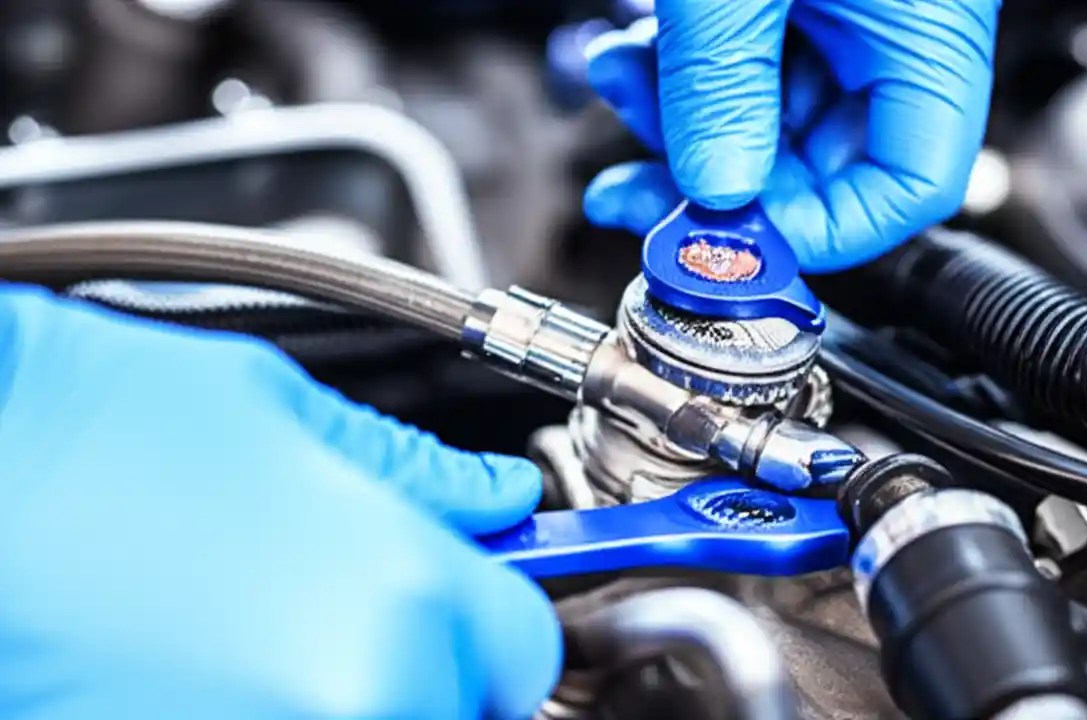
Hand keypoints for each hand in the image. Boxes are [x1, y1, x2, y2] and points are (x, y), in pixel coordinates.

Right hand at [0, 285, 559, 719]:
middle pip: (460, 705)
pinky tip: (222, 661)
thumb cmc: (89, 433)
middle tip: (359, 603)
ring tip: (274, 625)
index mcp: (402, 599)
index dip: (503, 617)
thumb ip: (411, 475)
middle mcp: (356, 699)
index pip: (526, 648)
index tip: (476, 595)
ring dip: (357, 687)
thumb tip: (494, 497)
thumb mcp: (284, 418)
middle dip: (432, 661)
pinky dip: (279, 708)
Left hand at [583, 0, 1000, 271]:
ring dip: (687, 117)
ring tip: (621, 83)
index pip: (905, 190)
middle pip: (826, 159)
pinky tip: (641, 53)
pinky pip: (763, 57)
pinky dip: (698, 68)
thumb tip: (716, 193)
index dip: (811, 233)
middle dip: (716, 174)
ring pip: (778, 110)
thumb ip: (724, 90)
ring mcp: (861, 8)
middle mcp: (906, 28)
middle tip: (638, 183)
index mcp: (931, 33)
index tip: (724, 242)